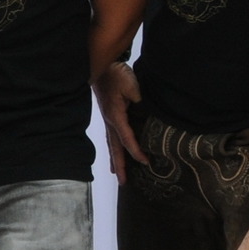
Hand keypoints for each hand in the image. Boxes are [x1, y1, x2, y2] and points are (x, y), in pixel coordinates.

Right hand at [93, 62, 141, 182]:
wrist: (103, 67)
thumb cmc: (116, 75)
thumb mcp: (130, 85)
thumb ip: (138, 99)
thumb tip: (144, 110)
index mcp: (116, 116)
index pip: (127, 139)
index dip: (136, 151)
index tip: (145, 162)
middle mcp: (110, 122)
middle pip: (115, 148)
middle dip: (120, 165)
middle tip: (123, 182)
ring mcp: (108, 120)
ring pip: (112, 144)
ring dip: (115, 160)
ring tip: (118, 174)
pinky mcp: (110, 117)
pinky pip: (113, 137)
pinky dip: (114, 148)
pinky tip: (115, 153)